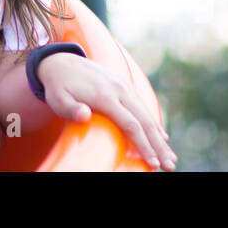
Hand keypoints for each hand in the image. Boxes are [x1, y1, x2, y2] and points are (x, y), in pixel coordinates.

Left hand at [39, 52, 176, 170]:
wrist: (60, 61)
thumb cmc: (58, 86)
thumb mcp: (57, 99)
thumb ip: (70, 108)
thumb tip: (84, 115)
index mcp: (105, 96)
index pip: (130, 124)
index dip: (143, 145)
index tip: (152, 163)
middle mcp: (119, 90)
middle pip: (145, 121)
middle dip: (159, 145)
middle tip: (170, 166)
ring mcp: (123, 86)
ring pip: (147, 114)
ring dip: (160, 137)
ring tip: (170, 157)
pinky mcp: (123, 85)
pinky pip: (142, 106)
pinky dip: (153, 123)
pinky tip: (162, 136)